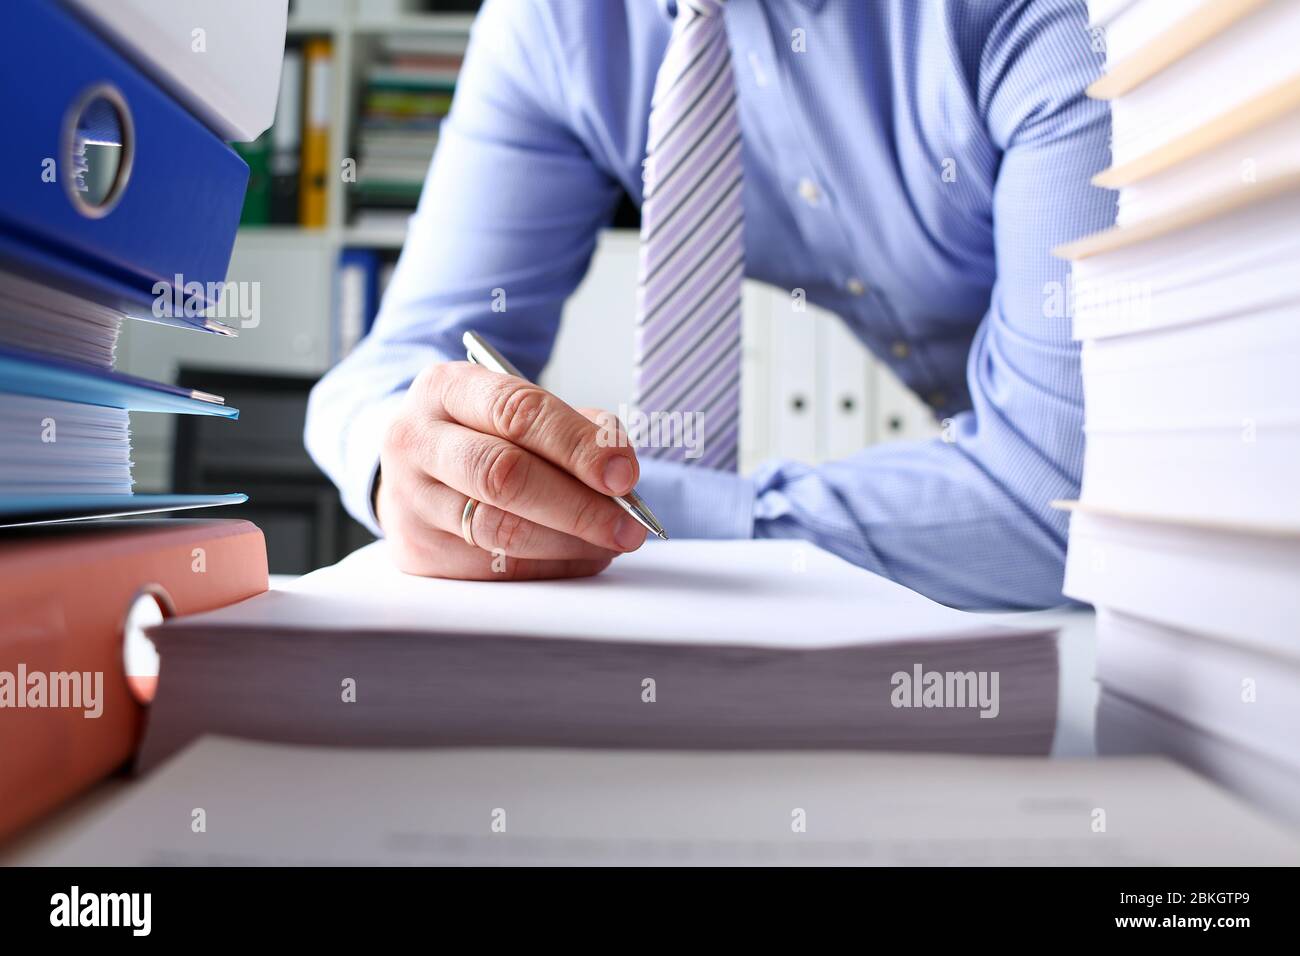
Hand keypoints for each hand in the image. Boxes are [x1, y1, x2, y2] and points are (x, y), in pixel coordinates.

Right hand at [375, 361, 645, 579]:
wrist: (414, 468)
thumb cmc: (482, 434)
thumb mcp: (518, 410)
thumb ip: (574, 428)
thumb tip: (620, 475)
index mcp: (445, 389)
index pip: (516, 412)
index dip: (576, 445)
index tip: (624, 474)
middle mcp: (416, 441)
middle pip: (503, 474)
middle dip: (578, 504)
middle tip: (628, 524)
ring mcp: (410, 500)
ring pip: (501, 529)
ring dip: (571, 541)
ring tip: (613, 541)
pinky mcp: (418, 552)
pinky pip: (497, 568)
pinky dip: (552, 565)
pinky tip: (582, 556)